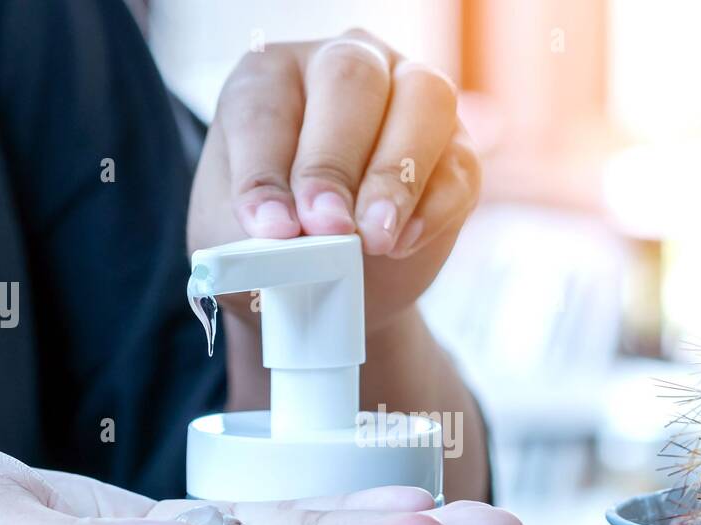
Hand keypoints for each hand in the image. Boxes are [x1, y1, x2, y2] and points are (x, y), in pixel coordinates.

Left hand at [187, 29, 480, 327]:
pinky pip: (458, 164)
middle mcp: (342, 67)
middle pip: (350, 79)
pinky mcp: (455, 147)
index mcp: (271, 77)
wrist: (326, 283)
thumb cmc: (274, 244)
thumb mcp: (242, 242)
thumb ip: (254, 236)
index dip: (265, 168)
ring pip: (423, 99)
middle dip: (334, 161)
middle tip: (328, 227)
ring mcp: (408, 95)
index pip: (264, 104)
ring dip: (396, 176)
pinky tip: (402, 245)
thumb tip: (292, 239)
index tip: (272, 229)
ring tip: (375, 238)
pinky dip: (433, 208)